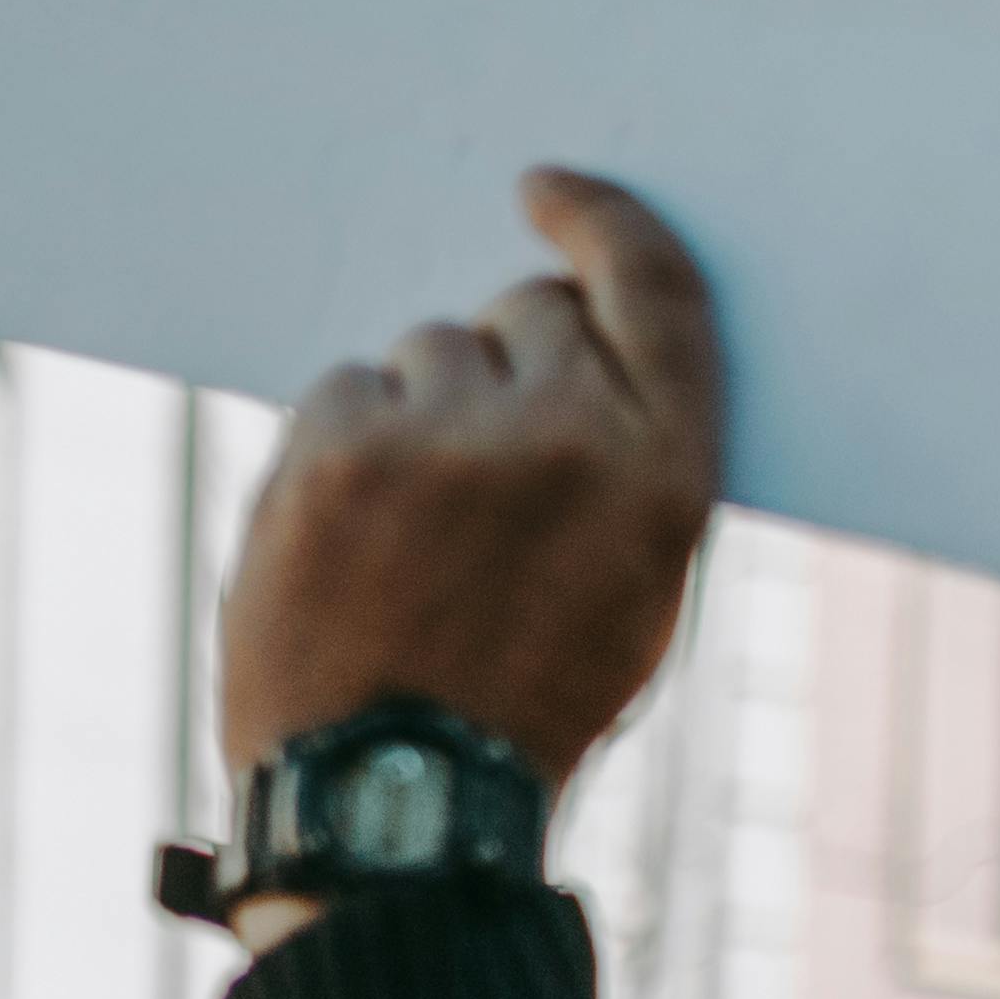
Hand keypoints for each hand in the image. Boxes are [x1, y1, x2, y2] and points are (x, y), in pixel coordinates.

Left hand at [219, 169, 725, 801]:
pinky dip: (337, 443)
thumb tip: (559, 342)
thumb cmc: (520, 704)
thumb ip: (620, 452)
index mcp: (664, 465)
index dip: (602, 223)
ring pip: (423, 353)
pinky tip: (344, 533)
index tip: (547, 191)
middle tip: (467, 476)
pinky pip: (337, 389)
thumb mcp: (633, 585)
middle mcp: (564, 430)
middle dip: (499, 369)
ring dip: (413, 413)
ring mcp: (442, 436)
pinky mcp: (335, 453)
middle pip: (525, 315)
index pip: (652, 289)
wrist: (397, 806)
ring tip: (405, 534)